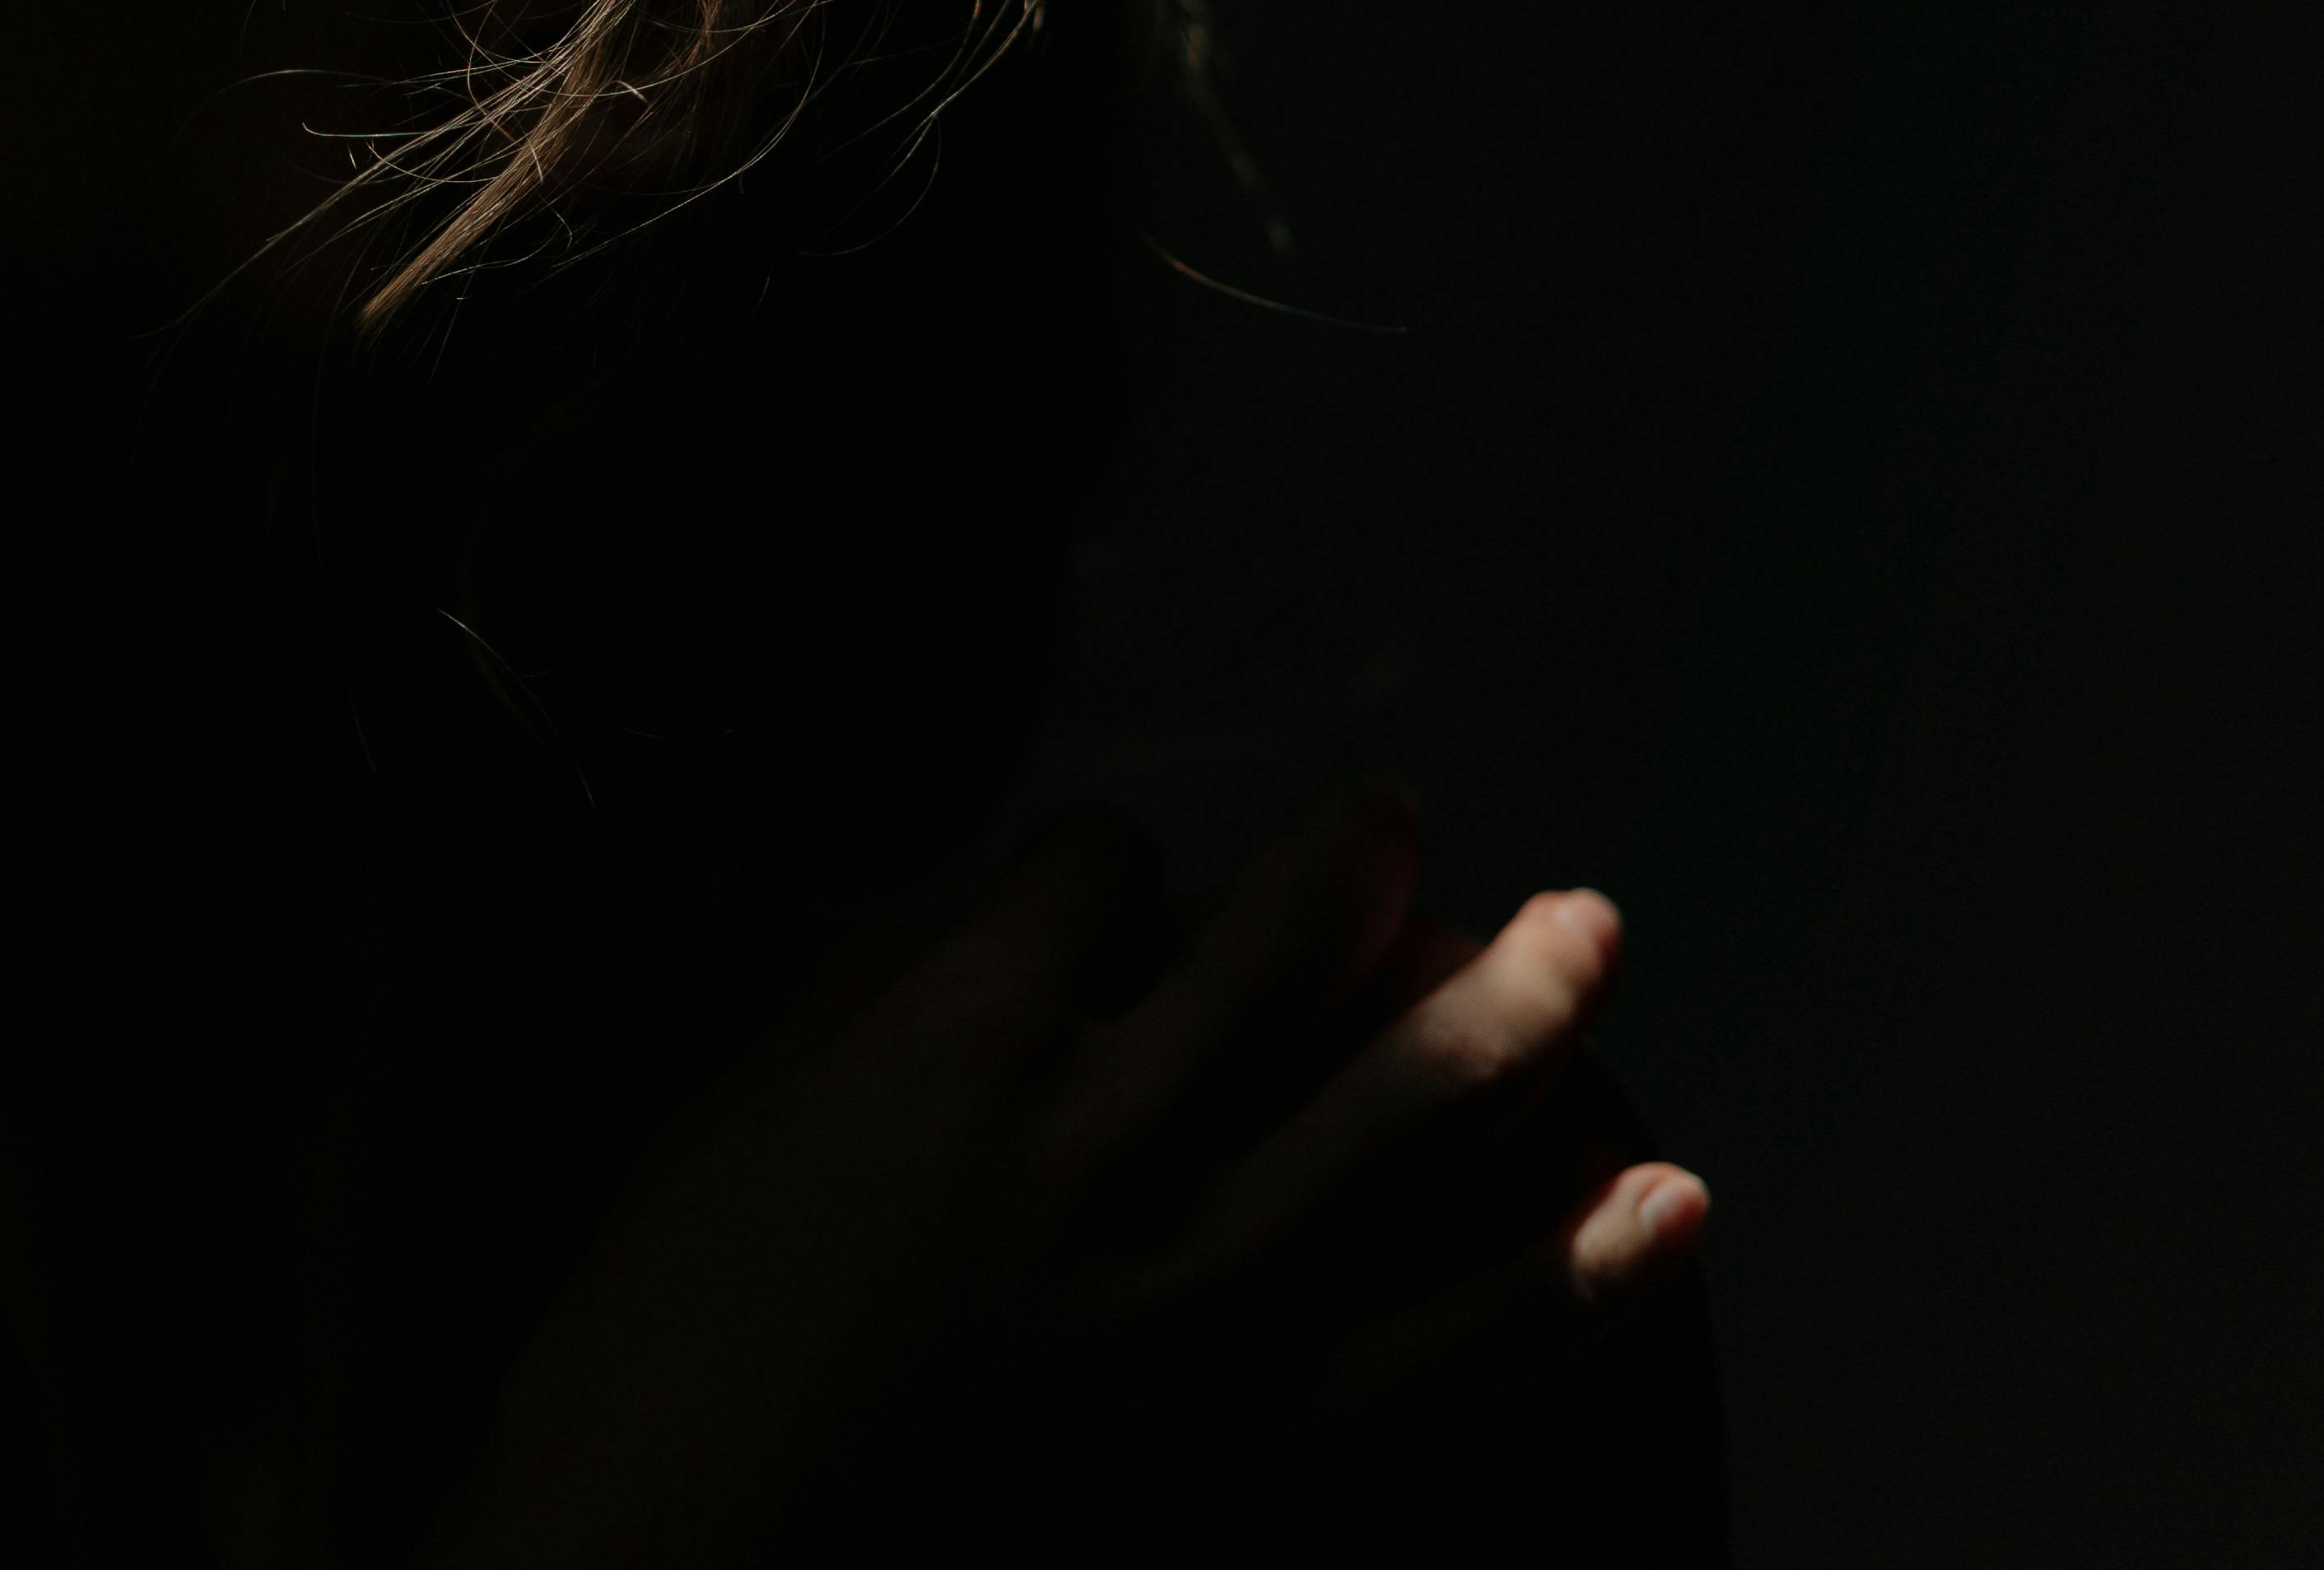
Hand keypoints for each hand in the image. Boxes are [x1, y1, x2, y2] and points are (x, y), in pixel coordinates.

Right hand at [436, 793, 1711, 1566]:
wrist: (663, 1563)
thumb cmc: (655, 1351)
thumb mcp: (719, 1121)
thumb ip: (855, 1003)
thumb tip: (963, 931)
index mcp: (954, 1037)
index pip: (1088, 870)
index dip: (1107, 858)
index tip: (1110, 879)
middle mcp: (1101, 1137)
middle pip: (1280, 946)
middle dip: (1354, 865)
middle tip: (1402, 827)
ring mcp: (1193, 1298)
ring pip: (1406, 1108)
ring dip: (1520, 1006)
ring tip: (1590, 930)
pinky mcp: (1251, 1445)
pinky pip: (1457, 1347)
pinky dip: (1580, 1273)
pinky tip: (1669, 1197)